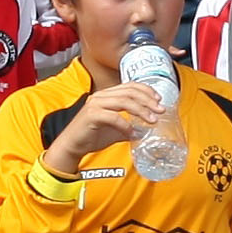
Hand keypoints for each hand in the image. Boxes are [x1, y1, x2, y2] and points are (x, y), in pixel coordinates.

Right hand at [43, 80, 164, 171]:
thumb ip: (128, 127)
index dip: (146, 90)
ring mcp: (95, 104)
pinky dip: (125, 125)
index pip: (130, 86)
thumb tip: (144, 131)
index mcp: (106, 95)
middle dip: (148, 100)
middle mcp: (101, 96)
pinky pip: (113, 117)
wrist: (71, 146)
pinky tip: (133, 132)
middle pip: (129, 92)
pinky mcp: (91, 115)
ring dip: (141, 110)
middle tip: (160, 110)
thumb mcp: (114, 130)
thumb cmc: (90, 136)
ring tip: (152, 120)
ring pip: (123, 101)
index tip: (159, 99)